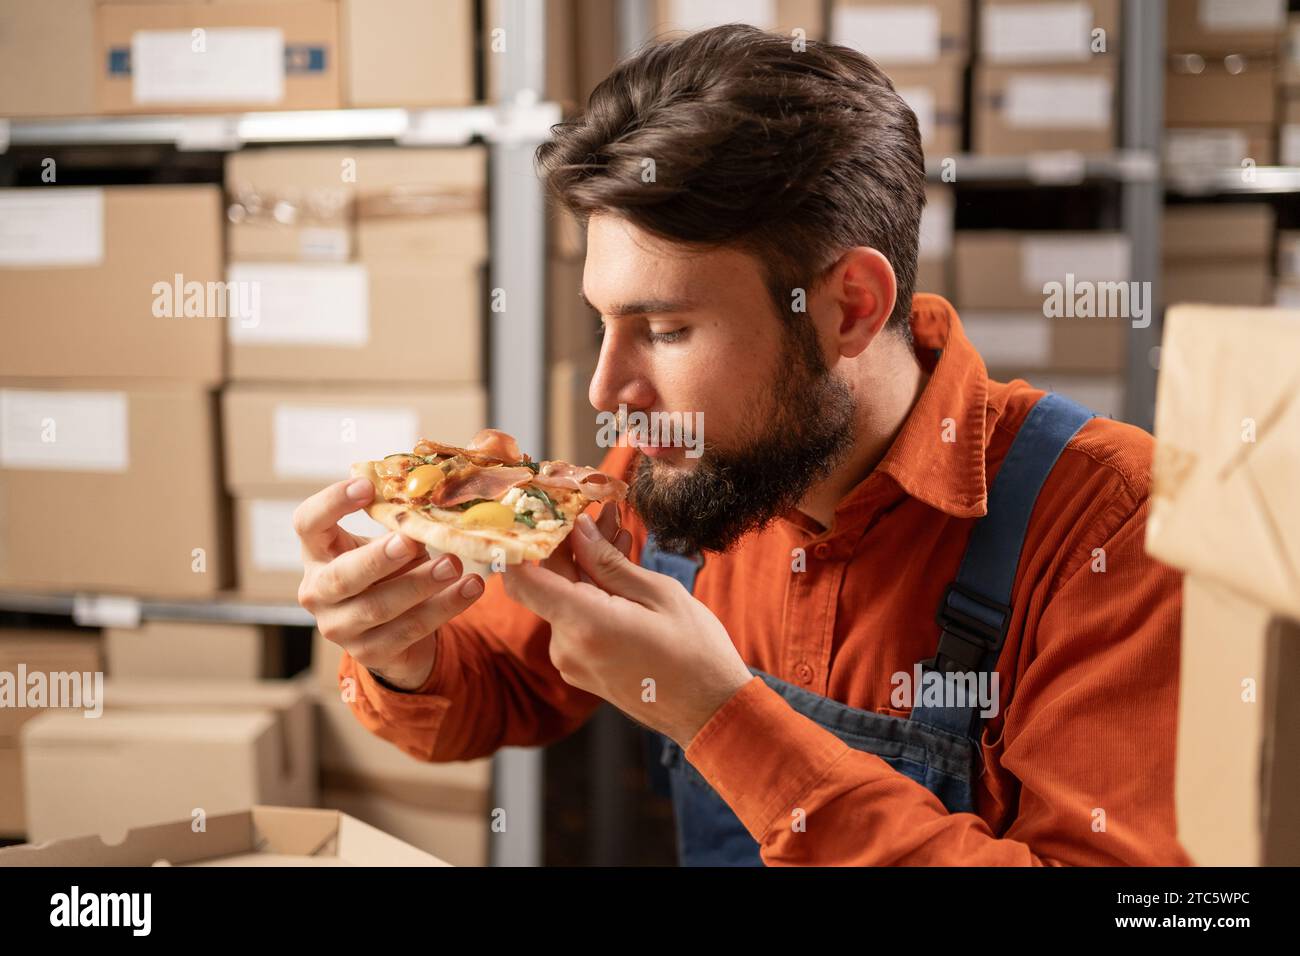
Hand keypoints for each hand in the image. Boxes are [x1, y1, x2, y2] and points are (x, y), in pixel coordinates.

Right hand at [294, 477, 485, 690]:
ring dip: (420, 584)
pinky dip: (442, 608)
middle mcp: (318, 592)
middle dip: (378, 558)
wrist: (394, 634)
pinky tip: (469, 589)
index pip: (307, 523)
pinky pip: (408, 630)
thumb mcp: (386, 545)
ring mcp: (340, 627)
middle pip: (341, 576)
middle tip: (411, 540)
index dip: (331, 503)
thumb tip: (431, 499)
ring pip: (378, 607)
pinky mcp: (370, 653)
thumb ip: (399, 526)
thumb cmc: (387, 573)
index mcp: (318, 553)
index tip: (367, 486)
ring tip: (454, 564)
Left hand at [503, 509, 752, 747]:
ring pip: (564, 598)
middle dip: (571, 545)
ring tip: (622, 537)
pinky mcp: (581, 668)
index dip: (522, 542)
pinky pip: (576, 620)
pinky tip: (621, 573)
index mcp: (584, 623)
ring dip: (586, 568)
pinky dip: (592, 594)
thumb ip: (608, 562)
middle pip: (548, 582)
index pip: (520, 578)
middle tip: (606, 516)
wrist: (709, 711)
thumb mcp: (658, 594)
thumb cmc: (695, 652)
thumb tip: (578, 529)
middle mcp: (566, 646)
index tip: (543, 515)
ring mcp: (571, 661)